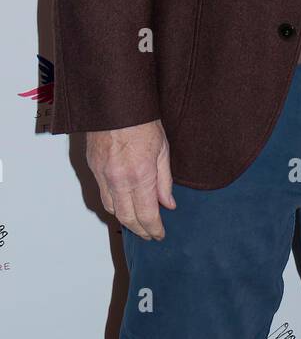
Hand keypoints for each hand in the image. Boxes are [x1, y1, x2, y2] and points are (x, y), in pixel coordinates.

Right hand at [86, 119, 174, 240]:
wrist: (116, 103)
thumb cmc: (143, 121)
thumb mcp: (163, 149)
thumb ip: (165, 181)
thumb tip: (169, 204)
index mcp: (140, 175)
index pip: (147, 214)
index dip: (154, 229)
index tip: (160, 235)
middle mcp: (119, 180)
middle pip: (127, 218)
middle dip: (140, 230)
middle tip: (150, 234)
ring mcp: (103, 175)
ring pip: (112, 209)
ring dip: (126, 220)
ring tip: (138, 223)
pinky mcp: (93, 168)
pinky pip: (103, 195)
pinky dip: (113, 205)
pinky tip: (123, 205)